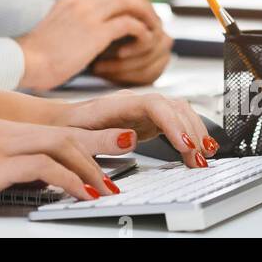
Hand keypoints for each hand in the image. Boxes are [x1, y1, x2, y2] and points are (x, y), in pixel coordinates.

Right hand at [0, 119, 138, 214]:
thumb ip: (5, 166)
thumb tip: (34, 179)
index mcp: (2, 130)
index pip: (55, 130)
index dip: (87, 138)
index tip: (110, 148)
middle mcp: (6, 131)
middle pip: (67, 132)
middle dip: (102, 143)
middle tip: (130, 149)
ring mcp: (1, 143)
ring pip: (63, 146)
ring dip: (93, 167)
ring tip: (110, 185)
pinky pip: (46, 167)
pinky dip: (71, 181)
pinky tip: (82, 193)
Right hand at [18, 0, 162, 89]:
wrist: (25, 61)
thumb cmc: (35, 56)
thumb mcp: (51, 32)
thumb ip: (67, 25)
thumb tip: (78, 34)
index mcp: (69, 2)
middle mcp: (80, 3)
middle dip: (138, 0)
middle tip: (152, 11)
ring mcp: (88, 15)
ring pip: (127, 3)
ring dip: (144, 14)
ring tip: (153, 26)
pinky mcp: (96, 32)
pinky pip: (128, 24)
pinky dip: (140, 30)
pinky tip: (144, 39)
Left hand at [55, 90, 217, 168]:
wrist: (59, 122)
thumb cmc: (65, 128)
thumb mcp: (76, 136)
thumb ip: (101, 137)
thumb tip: (130, 139)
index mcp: (117, 104)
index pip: (153, 105)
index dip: (172, 123)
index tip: (184, 145)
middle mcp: (135, 102)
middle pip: (172, 108)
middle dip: (190, 132)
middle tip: (198, 159)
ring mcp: (144, 110)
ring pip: (179, 112)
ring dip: (195, 133)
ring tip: (203, 158)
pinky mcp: (148, 120)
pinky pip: (176, 122)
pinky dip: (190, 134)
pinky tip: (199, 149)